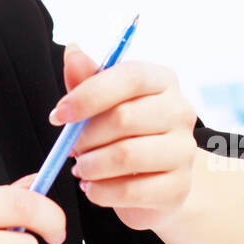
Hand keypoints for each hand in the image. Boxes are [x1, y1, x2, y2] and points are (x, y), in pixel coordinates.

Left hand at [51, 43, 199, 233]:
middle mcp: (181, 111)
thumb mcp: (102, 104)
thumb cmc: (123, 135)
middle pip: (124, 118)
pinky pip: (131, 191)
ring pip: (126, 155)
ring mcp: (185, 151)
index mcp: (162, 81)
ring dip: (91, 165)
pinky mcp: (179, 188)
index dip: (88, 94)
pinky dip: (101, 192)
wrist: (154, 183)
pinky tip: (94, 188)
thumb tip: (72, 51)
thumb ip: (87, 80)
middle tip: (70, 148)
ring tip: (82, 168)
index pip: (130, 77)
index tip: (59, 115)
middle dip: (85, 136)